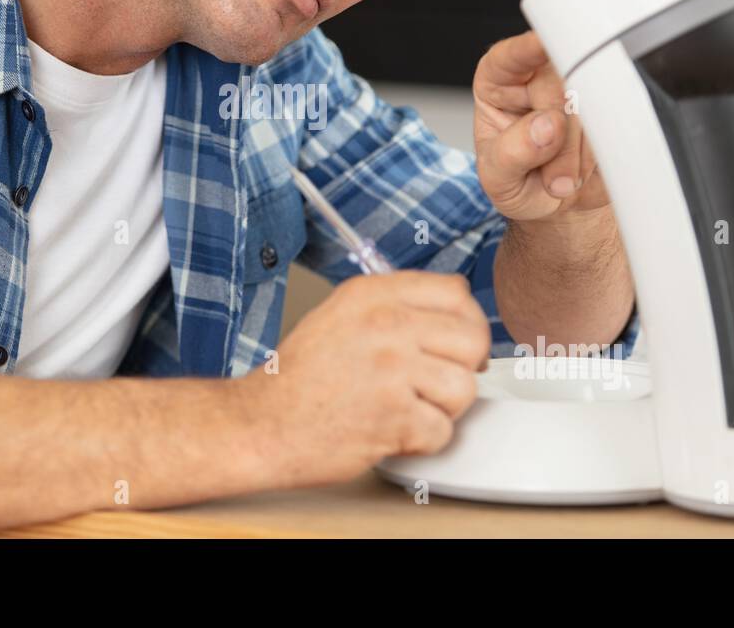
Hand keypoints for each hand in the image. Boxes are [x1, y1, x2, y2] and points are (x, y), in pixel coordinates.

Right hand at [242, 271, 489, 487]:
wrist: (261, 424)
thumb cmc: (299, 378)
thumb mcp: (340, 316)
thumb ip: (394, 307)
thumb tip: (453, 311)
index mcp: (373, 295)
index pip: (455, 293)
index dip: (464, 322)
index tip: (452, 343)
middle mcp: (385, 324)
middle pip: (472, 339)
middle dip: (462, 367)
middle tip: (435, 382)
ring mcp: (391, 370)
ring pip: (464, 388)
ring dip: (442, 408)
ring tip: (408, 408)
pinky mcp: (394, 417)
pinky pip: (442, 430)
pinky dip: (421, 440)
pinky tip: (392, 430)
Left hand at [472, 30, 609, 221]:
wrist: (561, 208)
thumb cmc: (521, 184)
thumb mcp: (499, 179)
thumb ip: (512, 153)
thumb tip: (545, 126)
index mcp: (500, 83)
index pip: (512, 56)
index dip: (528, 49)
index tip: (541, 45)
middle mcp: (539, 76)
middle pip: (561, 86)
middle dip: (562, 143)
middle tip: (556, 181)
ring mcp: (580, 88)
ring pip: (596, 103)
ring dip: (583, 154)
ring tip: (565, 179)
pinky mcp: (613, 105)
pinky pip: (622, 120)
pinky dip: (607, 153)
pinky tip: (587, 170)